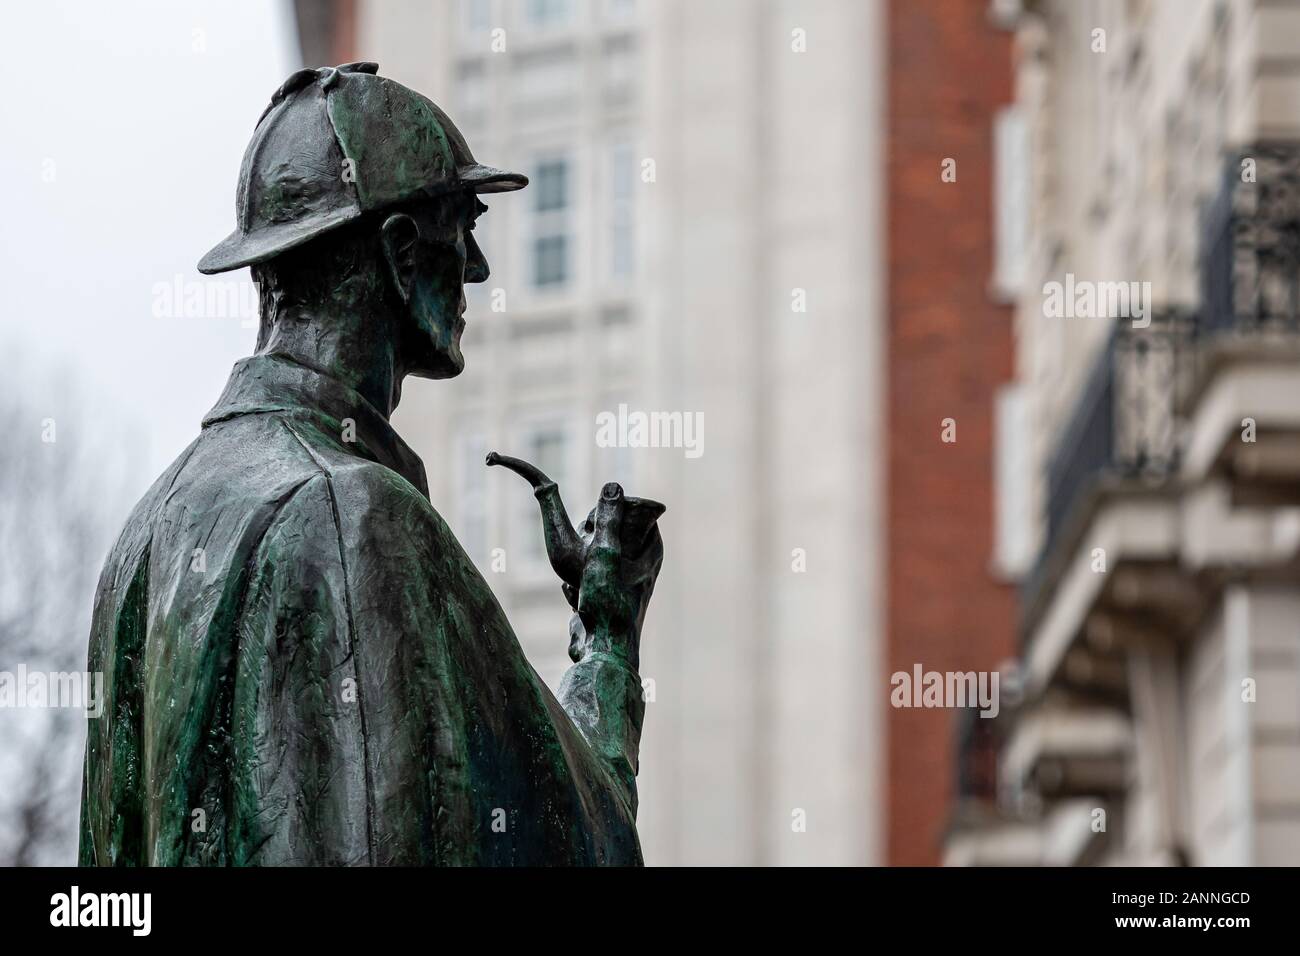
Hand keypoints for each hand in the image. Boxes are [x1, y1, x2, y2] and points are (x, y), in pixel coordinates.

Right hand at [561, 482, 662, 669]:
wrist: (602, 651)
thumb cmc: (607, 604)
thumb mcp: (605, 554)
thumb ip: (608, 520)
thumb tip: (613, 486)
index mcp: (652, 546)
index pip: (624, 509)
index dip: (601, 516)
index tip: (591, 535)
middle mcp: (644, 559)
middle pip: (604, 529)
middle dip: (585, 542)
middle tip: (584, 563)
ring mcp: (626, 576)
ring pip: (591, 551)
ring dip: (578, 564)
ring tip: (581, 585)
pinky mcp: (608, 591)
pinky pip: (585, 573)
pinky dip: (577, 582)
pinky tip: (577, 598)